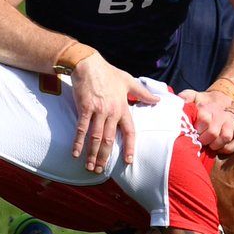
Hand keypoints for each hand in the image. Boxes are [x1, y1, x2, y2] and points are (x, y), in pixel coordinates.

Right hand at [69, 54, 159, 171]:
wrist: (88, 63)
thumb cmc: (108, 72)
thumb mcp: (128, 81)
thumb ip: (143, 93)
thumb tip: (157, 100)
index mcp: (123, 107)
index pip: (129, 131)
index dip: (130, 147)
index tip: (129, 160)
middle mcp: (111, 111)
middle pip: (110, 139)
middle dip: (105, 156)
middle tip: (101, 170)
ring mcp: (97, 110)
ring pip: (96, 137)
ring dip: (93, 154)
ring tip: (90, 167)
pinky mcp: (84, 108)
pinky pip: (82, 128)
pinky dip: (78, 142)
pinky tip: (75, 153)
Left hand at [179, 88, 233, 153]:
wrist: (221, 101)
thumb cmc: (203, 103)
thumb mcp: (193, 97)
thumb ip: (185, 97)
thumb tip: (181, 100)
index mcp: (209, 107)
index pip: (204, 120)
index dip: (198, 129)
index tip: (194, 132)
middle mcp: (222, 114)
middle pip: (213, 132)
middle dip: (204, 140)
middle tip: (200, 140)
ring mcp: (232, 123)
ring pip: (225, 137)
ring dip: (215, 145)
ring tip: (209, 144)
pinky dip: (226, 148)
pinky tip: (219, 147)